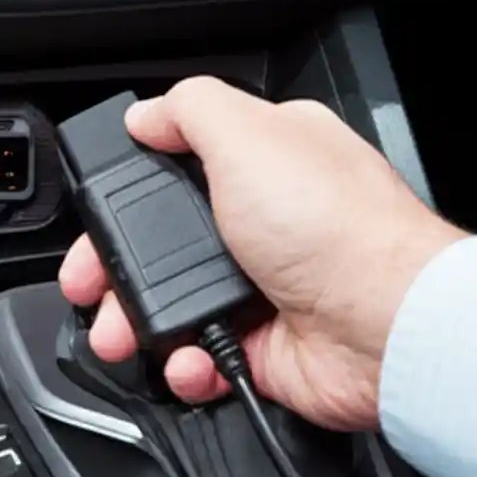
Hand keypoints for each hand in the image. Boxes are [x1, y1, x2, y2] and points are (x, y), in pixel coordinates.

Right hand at [59, 77, 465, 430]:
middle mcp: (267, 222)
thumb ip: (189, 112)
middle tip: (89, 283)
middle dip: (115, 267)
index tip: (98, 213)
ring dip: (137, 323)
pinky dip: (184, 365)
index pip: (179, 166)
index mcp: (267, 160)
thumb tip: (146, 112)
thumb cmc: (339, 228)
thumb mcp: (249, 136)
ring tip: (119, 334)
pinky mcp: (265, 346)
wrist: (387, 328)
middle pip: (165, 243)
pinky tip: (186, 357)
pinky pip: (202, 357)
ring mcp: (264, 286)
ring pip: (174, 304)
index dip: (132, 190)